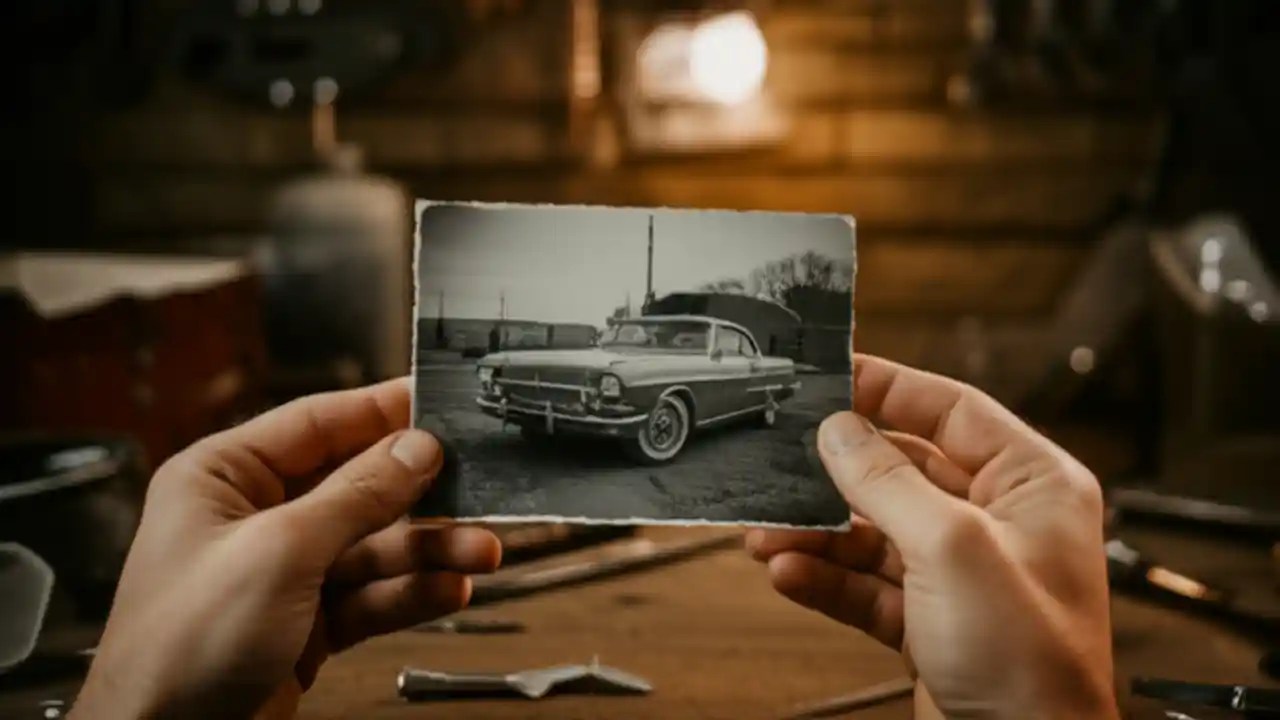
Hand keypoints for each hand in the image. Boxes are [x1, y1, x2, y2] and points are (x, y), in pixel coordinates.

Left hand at [70, 379, 500, 719]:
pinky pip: (369, 596)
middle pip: (356, 487)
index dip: (379, 411)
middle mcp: (252, 519)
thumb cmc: (181, 646)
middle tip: (476, 484)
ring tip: (480, 552)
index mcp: (222, 478)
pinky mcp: (304, 625)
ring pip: (372, 546)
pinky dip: (409, 594)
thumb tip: (415, 447)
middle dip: (419, 494)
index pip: (315, 424)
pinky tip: (448, 590)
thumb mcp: (279, 552)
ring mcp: (281, 574)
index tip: (436, 401)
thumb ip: (356, 495)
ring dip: (427, 550)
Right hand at [746, 355, 1117, 719]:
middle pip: (901, 470)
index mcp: (1033, 485)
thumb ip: (888, 482)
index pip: (952, 409)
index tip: (831, 376)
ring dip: (818, 532)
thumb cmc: (1033, 668)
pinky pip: (865, 582)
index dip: (888, 388)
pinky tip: (789, 574)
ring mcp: (962, 572)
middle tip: (782, 458)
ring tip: (769, 534)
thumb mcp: (952, 550)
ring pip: (873, 530)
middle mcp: (998, 522)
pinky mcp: (930, 619)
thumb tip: (839, 429)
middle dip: (836, 473)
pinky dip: (825, 578)